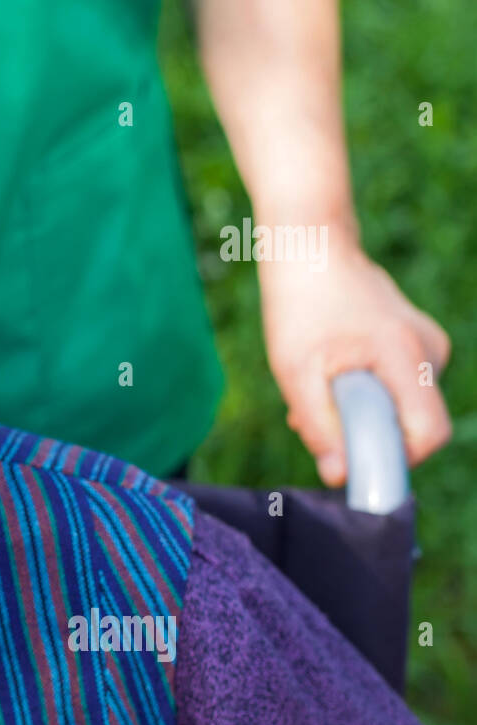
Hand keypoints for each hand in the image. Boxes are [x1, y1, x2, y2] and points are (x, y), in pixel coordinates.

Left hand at [259, 230, 450, 485]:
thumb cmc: (299, 305)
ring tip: (311, 389)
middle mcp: (429, 351)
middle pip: (410, 425)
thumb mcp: (295, 372)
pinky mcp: (413, 345)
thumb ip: (319, 425)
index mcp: (408, 355)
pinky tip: (323, 377)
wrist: (309, 247)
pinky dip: (359, 395)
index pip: (428, 433)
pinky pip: (393, 388)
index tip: (351, 464)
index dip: (394, 460)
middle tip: (312, 420)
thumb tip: (338, 476)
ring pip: (397, 407)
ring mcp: (425, 346)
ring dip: (353, 414)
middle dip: (363, 435)